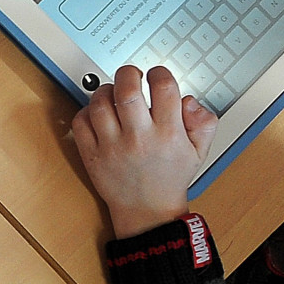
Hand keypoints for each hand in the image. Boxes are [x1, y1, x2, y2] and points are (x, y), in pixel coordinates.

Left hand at [71, 64, 216, 238]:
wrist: (146, 211)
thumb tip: (189, 100)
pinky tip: (98, 113)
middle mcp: (139, 138)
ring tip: (114, 94)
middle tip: (131, 75)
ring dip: (105, 91)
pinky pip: (80, 123)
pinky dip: (86, 111)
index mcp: (168, 134)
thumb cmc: (169, 178)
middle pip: (127, 90)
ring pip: (100, 103)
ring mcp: (112, 147)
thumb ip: (203, 122)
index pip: (164, 88)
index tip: (156, 75)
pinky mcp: (92, 155)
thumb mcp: (198, 151)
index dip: (159, 73)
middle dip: (129, 73)